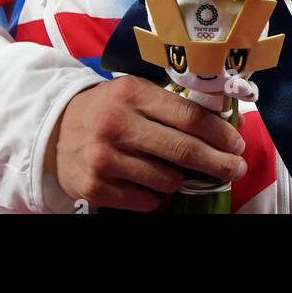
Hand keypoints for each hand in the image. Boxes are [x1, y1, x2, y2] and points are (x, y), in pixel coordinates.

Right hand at [44, 74, 247, 211]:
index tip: (237, 144)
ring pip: (166, 179)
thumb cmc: (106, 108)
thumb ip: (168, 105)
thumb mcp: (133, 92)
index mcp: (132, 94)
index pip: (187, 115)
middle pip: (183, 150)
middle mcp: (118, 124)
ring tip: (173, 171)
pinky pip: (144, 201)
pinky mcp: (95, 187)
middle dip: (217, 162)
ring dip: (178, 179)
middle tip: (236, 168)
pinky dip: (154, 196)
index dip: (218, 133)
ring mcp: (105, 158)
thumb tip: (219, 125)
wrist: (54, 128)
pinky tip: (150, 184)